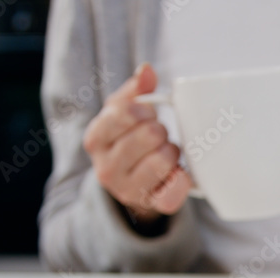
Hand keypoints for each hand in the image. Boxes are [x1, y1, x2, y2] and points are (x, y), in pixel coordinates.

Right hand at [83, 63, 192, 226]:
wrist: (133, 185)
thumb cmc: (128, 141)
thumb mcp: (123, 113)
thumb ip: (135, 90)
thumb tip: (147, 70)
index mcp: (95, 139)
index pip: (125, 113)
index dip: (144, 110)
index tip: (146, 115)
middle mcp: (106, 168)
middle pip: (149, 135)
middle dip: (160, 131)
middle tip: (158, 136)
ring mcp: (128, 190)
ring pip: (163, 160)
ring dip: (172, 152)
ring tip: (165, 153)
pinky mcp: (153, 205)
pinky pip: (176, 189)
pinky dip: (183, 178)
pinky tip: (177, 172)